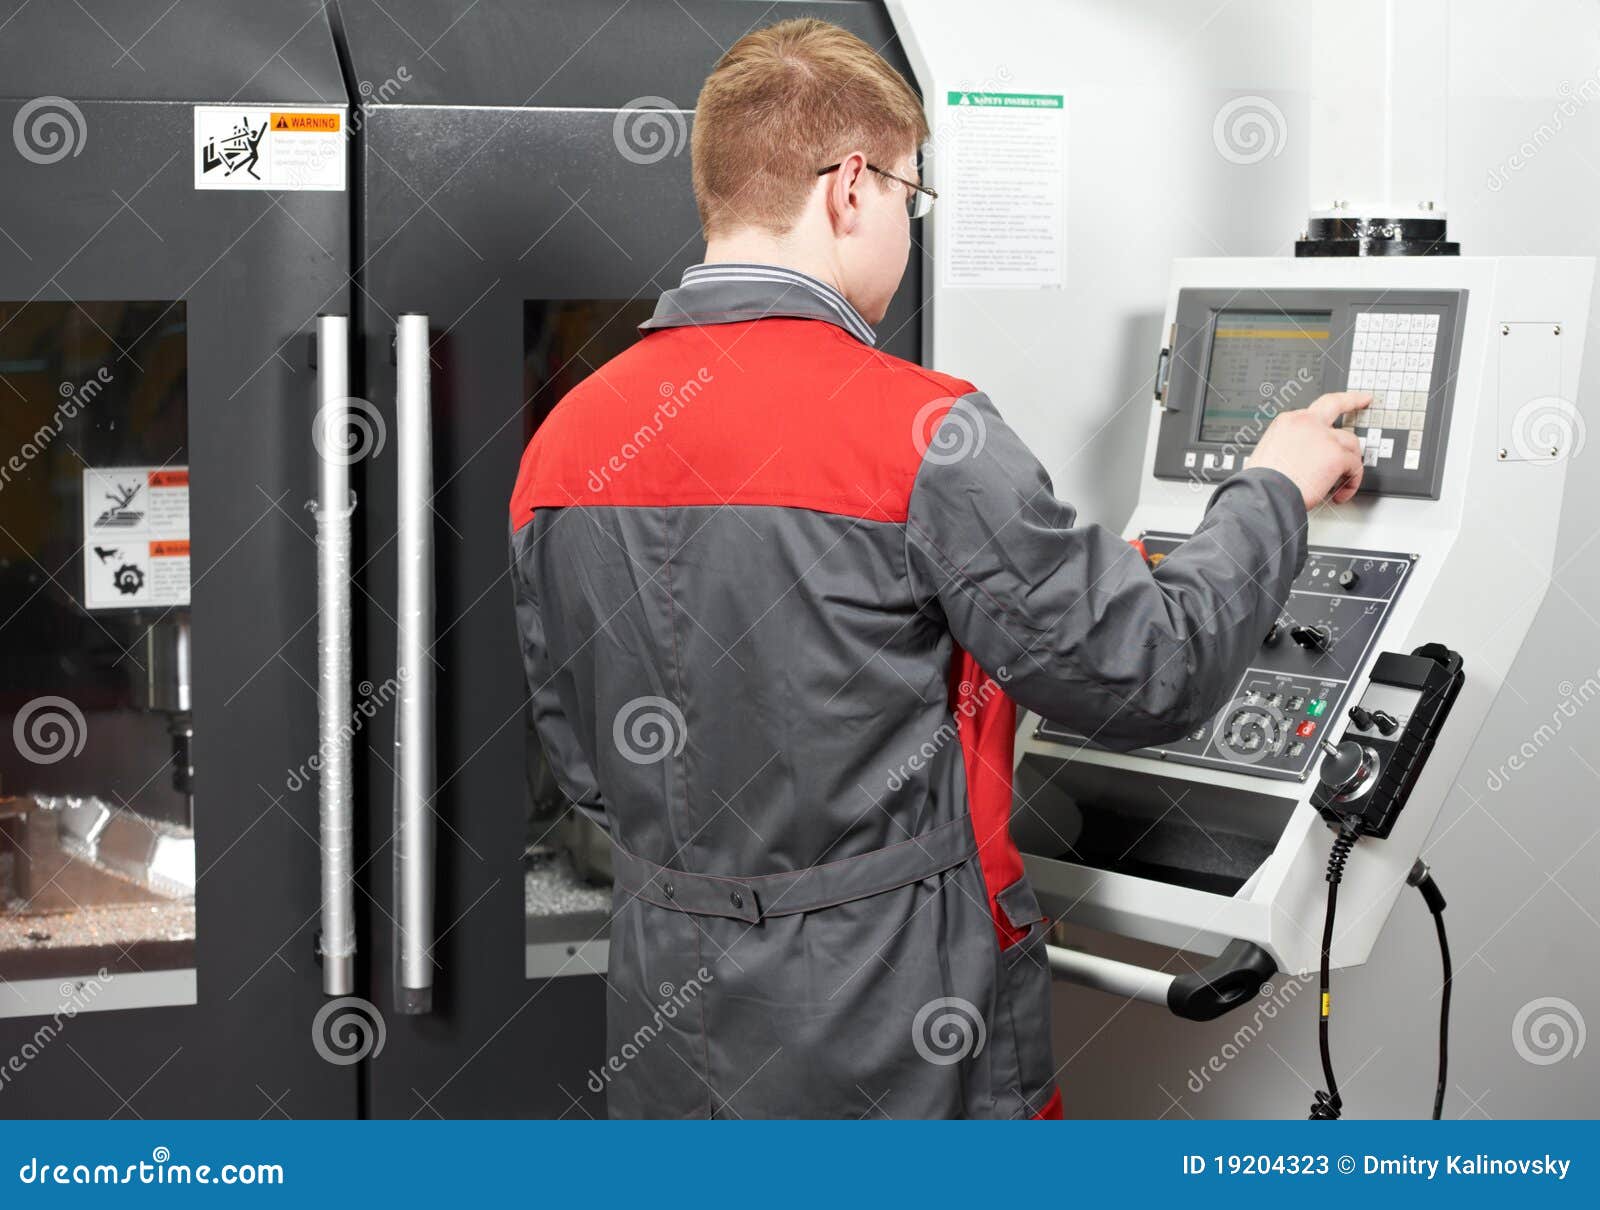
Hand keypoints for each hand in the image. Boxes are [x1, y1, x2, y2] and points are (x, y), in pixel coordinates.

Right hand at [1245, 391, 1369, 508]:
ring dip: (1350, 462)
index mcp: (1288, 422)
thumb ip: (1289, 446)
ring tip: (1342, 481)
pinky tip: (1340, 494)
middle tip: (1364, 400)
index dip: (1328, 406)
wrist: (1264, 494)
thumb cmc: (1261, 482)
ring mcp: (1325, 437)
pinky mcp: (1337, 455)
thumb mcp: (1269, 453)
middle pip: (1337, 404)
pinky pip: (1355, 467)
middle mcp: (1307, 423)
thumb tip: (1300, 457)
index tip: (1336, 402)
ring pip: (1351, 443)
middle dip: (1354, 400)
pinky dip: (1351, 482)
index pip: (1314, 410)